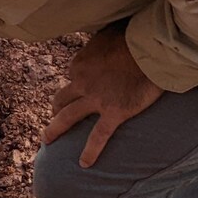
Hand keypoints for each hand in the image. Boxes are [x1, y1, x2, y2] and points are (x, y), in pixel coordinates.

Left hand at [42, 26, 163, 166]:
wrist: (150, 49)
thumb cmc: (132, 37)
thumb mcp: (107, 33)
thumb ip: (99, 43)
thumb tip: (101, 42)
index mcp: (79, 64)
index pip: (73, 77)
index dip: (77, 84)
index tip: (82, 88)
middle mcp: (81, 82)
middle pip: (61, 98)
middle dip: (55, 109)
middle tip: (53, 117)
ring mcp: (96, 99)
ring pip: (68, 117)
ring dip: (54, 129)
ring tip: (47, 140)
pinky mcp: (115, 112)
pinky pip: (99, 136)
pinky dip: (90, 151)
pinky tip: (84, 164)